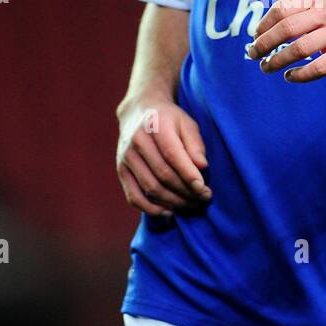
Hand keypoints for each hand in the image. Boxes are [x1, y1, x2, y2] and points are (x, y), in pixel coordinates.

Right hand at [116, 97, 210, 217]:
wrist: (139, 112)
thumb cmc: (170, 120)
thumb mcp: (187, 123)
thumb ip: (195, 144)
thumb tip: (202, 167)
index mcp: (155, 124)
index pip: (172, 155)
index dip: (189, 175)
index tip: (204, 189)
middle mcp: (137, 141)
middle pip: (162, 174)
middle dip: (185, 191)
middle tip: (203, 199)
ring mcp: (126, 157)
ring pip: (150, 187)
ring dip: (173, 202)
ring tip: (191, 205)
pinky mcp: (121, 170)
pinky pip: (134, 196)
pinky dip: (151, 209)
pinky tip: (169, 213)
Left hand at [245, 0, 325, 83]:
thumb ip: (296, 7)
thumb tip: (261, 30)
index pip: (281, 9)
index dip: (264, 25)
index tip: (255, 36)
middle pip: (286, 29)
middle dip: (264, 44)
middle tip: (253, 54)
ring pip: (299, 49)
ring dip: (276, 61)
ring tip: (266, 67)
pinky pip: (317, 67)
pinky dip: (299, 75)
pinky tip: (289, 76)